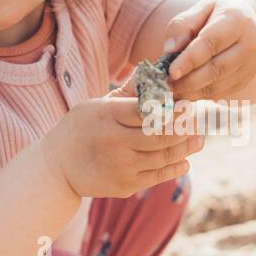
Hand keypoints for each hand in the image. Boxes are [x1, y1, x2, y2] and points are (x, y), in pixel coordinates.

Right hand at [42, 69, 204, 198]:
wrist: (56, 168)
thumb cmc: (80, 128)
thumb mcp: (97, 105)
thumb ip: (127, 92)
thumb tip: (155, 69)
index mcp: (108, 117)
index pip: (145, 111)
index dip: (170, 109)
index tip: (188, 105)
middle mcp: (115, 142)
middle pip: (159, 135)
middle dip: (184, 128)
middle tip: (198, 121)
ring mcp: (122, 167)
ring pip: (163, 157)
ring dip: (185, 148)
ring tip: (199, 139)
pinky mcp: (125, 185)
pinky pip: (157, 176)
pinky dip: (174, 168)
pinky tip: (185, 160)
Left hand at [162, 0, 255, 101]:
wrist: (248, 21)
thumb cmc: (218, 14)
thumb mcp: (200, 9)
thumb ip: (182, 25)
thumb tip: (169, 50)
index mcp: (237, 20)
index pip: (211, 43)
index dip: (190, 60)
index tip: (171, 72)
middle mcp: (249, 44)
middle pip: (216, 69)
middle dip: (188, 81)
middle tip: (166, 85)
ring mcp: (250, 65)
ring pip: (218, 85)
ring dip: (191, 92)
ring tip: (171, 91)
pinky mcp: (245, 80)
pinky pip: (220, 93)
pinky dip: (199, 96)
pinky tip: (184, 93)